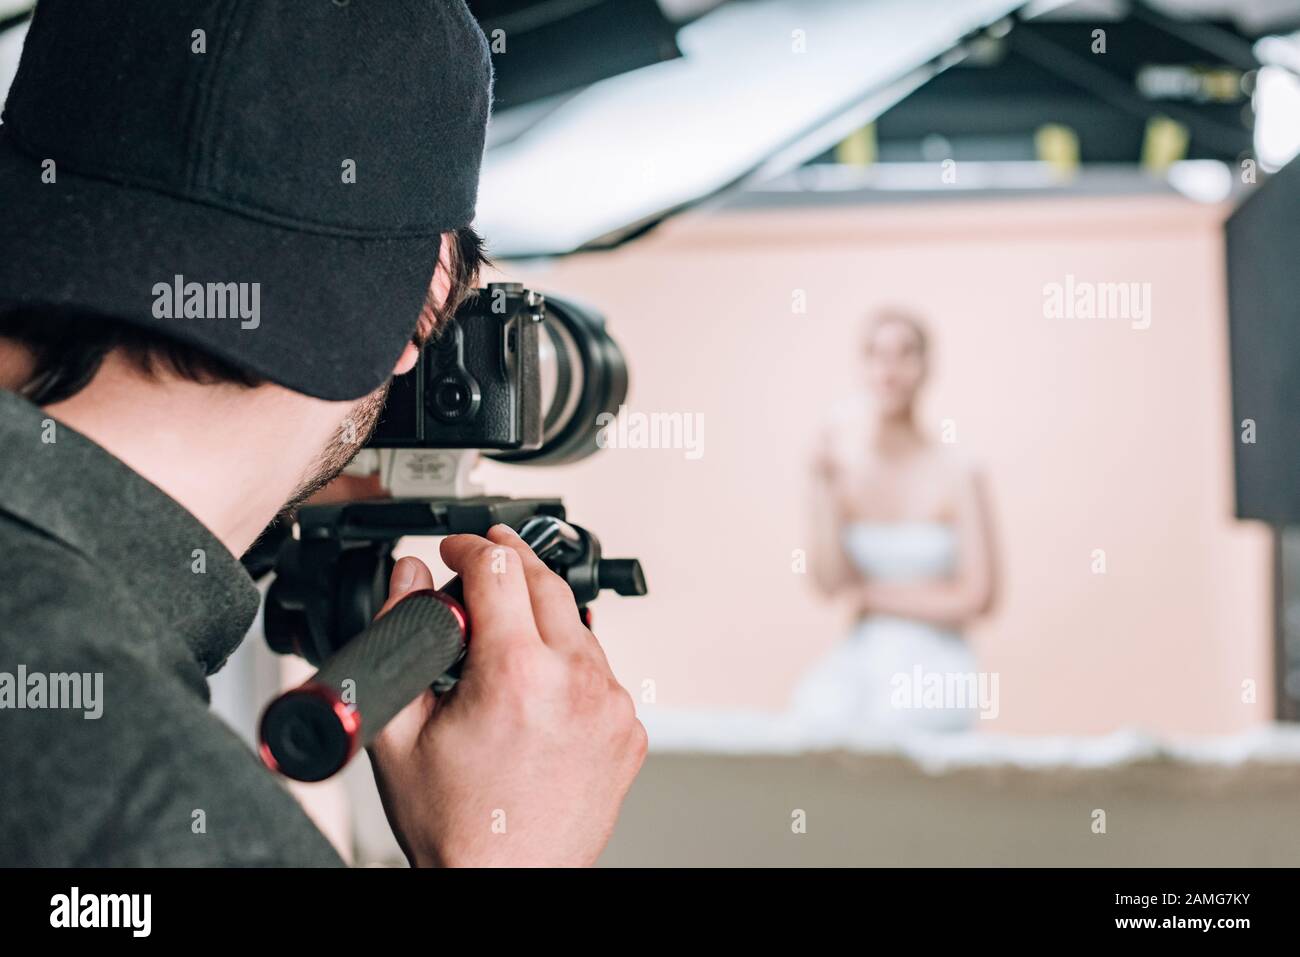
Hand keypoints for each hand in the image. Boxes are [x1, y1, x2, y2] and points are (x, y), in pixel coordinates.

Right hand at [366, 525, 646, 866]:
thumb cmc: (456, 826)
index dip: (470, 548)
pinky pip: (600, 672)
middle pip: (547, 582)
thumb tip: (408, 578)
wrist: (507, 882)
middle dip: (511, 562)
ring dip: (543, 614)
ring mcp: (610, 706)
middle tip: (485, 560)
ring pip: (579, 626)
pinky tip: (540, 681)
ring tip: (507, 630)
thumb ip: (403, 637)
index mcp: (517, 674)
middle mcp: (576, 682)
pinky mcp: (629, 730)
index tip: (456, 550)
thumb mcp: (400, 730)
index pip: (499, 569)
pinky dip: (570, 662)